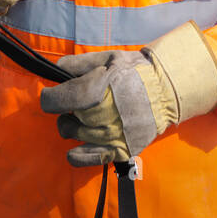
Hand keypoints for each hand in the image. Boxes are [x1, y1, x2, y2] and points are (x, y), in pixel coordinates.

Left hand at [39, 22, 216, 166]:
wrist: (166, 90)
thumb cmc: (135, 71)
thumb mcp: (109, 58)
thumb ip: (79, 63)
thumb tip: (56, 68)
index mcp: (96, 90)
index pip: (54, 102)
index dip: (50, 98)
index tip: (54, 95)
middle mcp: (100, 116)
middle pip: (63, 120)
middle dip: (66, 111)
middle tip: (79, 104)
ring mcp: (109, 136)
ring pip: (73, 137)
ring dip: (74, 127)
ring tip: (87, 118)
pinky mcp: (119, 150)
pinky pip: (85, 159)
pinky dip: (76, 154)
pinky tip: (80, 144)